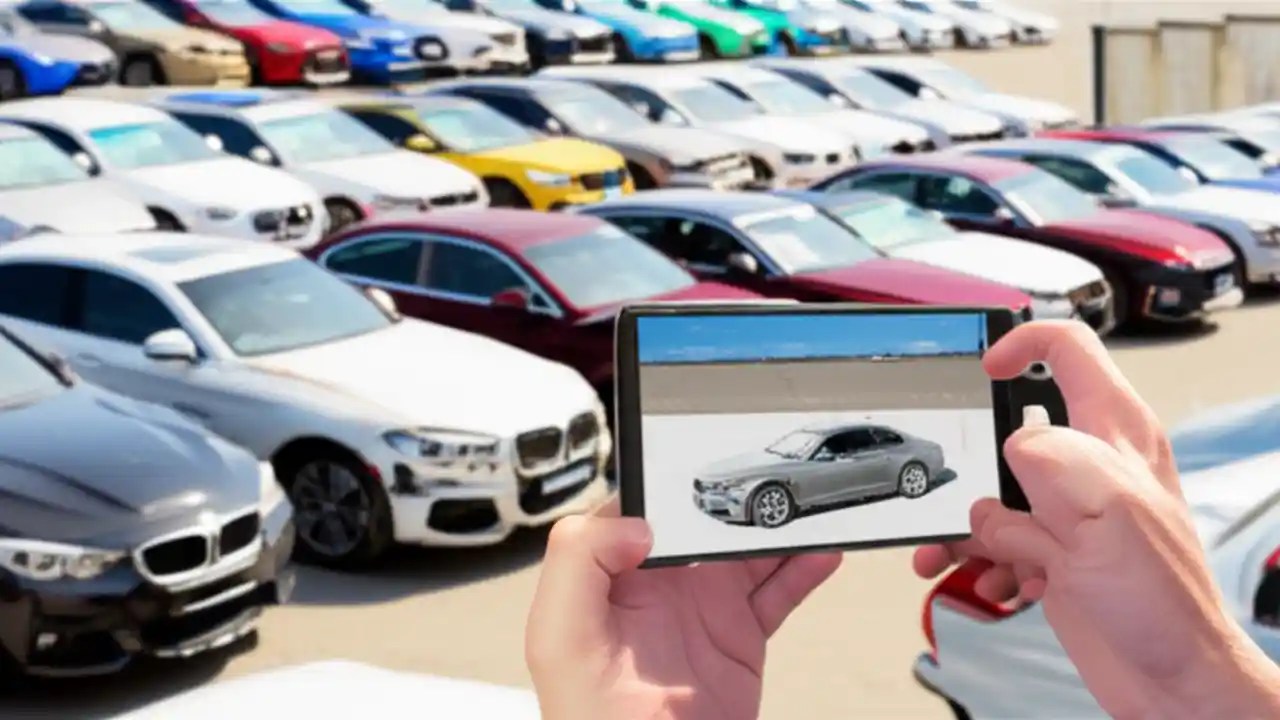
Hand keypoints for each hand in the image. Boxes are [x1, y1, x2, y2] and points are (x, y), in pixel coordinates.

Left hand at [526, 500, 840, 719]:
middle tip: (769, 482)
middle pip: (702, 523)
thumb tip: (634, 522)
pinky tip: (820, 552)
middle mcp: (656, 587)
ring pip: (746, 551)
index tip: (695, 463)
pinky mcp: (738, 637)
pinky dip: (802, 568)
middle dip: (735, 499)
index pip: (638, 508)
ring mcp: (701, 610)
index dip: (665, 484)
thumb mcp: (561, 638)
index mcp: (609, 576)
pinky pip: (776, 591)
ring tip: (806, 508)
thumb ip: (579, 562)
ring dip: (776, 528)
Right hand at [914, 320, 1279, 718]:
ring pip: (991, 494)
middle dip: (974, 462)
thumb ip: (1052, 459)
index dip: (1022, 346)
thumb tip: (1011, 445)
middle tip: (960, 486)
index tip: (986, 368)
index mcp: (1114, 433)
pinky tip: (994, 581)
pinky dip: (980, 561)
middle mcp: (1090, 465)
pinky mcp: (1053, 552)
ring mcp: (1069, 511)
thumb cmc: (1164, 600)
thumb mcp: (1108, 510)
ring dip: (966, 526)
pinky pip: (995, 542)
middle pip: (1010, 430)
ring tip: (956, 552)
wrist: (1172, 678)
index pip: (1067, 350)